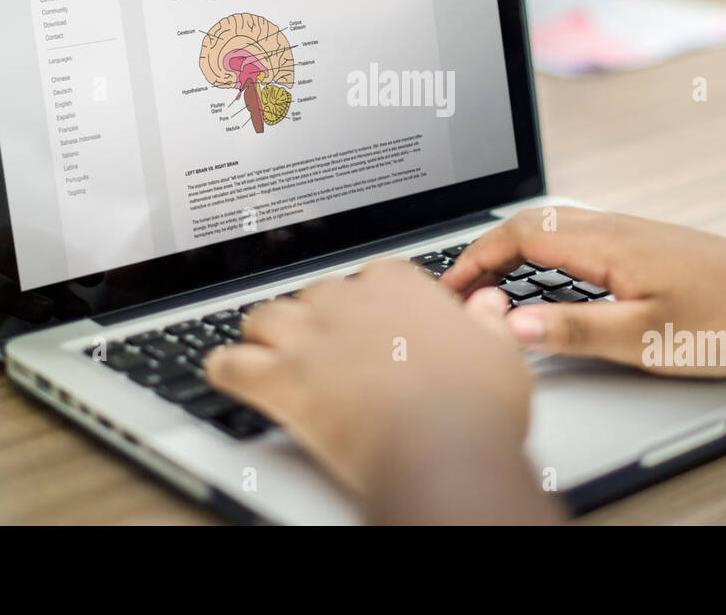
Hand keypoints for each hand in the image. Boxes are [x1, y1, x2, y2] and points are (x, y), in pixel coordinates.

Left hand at [204, 261, 534, 498]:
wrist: (441, 450)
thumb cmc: (474, 405)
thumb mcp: (500, 352)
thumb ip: (488, 322)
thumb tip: (490, 306)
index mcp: (399, 286)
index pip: (373, 275)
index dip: (371, 300)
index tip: (376, 321)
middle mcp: (347, 302)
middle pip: (315, 293)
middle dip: (317, 316)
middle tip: (328, 346)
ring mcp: (308, 337)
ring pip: (265, 316)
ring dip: (266, 333)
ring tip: (271, 350)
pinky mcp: (279, 380)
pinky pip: (230, 364)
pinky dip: (225, 369)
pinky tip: (227, 373)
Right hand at [442, 207, 725, 376]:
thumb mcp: (644, 338)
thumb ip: (574, 331)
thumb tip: (512, 326)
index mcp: (607, 243)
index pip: (520, 236)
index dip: (475, 259)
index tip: (448, 288)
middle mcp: (616, 227)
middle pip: (531, 223)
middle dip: (486, 252)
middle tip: (460, 288)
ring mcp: (632, 232)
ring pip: (555, 226)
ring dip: (514, 250)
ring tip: (493, 285)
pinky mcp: (647, 244)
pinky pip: (578, 235)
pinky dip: (543, 252)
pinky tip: (550, 279)